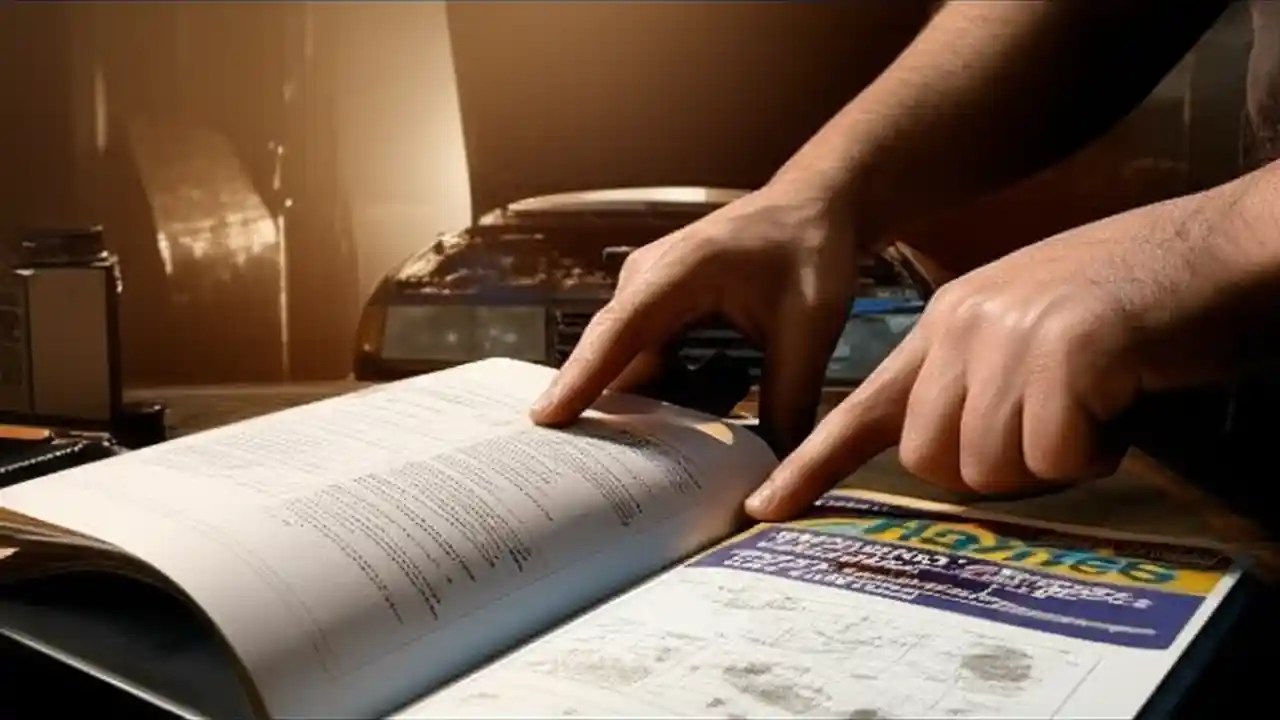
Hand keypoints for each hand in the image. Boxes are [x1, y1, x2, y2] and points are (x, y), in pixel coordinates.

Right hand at [530, 181, 864, 452]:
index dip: (582, 377)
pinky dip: (663, 396)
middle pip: (611, 357)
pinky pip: (648, 362)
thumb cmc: (811, 253)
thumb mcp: (810, 329)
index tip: (545, 418)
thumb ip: (790, 400)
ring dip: (639, 411)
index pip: (620, 331)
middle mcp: (648, 281)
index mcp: (680, 272)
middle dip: (596, 412)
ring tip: (631, 472)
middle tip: (578, 478)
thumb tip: (780, 471)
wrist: (813, 206)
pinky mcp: (659, 310)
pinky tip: (679, 436)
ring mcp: (648, 295)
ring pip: (630, 366)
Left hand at [745, 183, 1276, 520]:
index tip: (766, 507)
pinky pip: (1056, 455)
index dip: (814, 465)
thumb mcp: (1030, 332)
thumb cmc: (1133, 302)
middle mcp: (965, 327)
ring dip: (1049, 460)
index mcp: (948, 324)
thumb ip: (979, 384)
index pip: (864, 406)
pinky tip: (1119, 405)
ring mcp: (1011, 335)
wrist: (1219, 247)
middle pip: (930, 458)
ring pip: (989, 464)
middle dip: (990, 469)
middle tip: (1053, 433)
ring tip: (1093, 408)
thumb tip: (952, 457)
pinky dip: (1095, 450)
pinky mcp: (1064, 352)